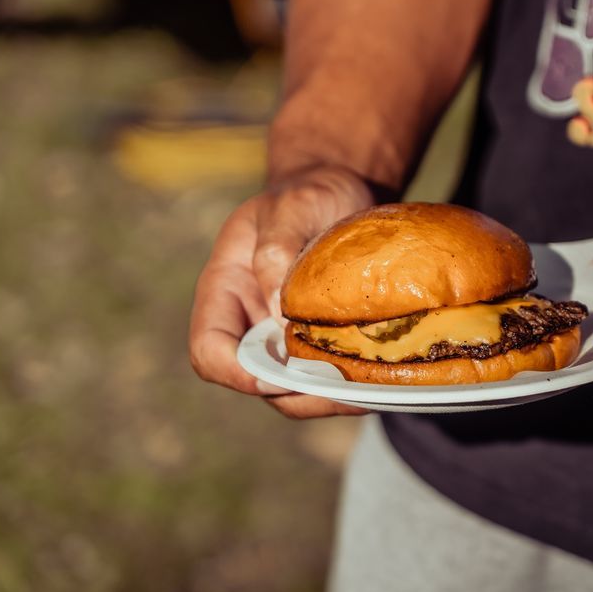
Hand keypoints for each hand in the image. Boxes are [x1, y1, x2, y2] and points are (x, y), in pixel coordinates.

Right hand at [189, 166, 374, 418]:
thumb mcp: (293, 206)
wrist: (340, 193)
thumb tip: (278, 315)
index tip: (279, 375)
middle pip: (256, 382)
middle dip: (296, 395)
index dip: (236, 373)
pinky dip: (352, 387)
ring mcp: (285, 339)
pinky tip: (383, 378)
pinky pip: (328, 379)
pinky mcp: (320, 344)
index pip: (210, 350)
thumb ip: (277, 250)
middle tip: (342, 391)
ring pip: (296, 391)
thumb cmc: (309, 193)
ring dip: (329, 398)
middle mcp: (250, 323)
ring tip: (368, 389)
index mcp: (224, 291)